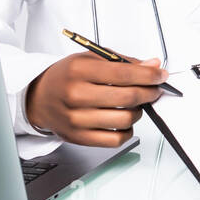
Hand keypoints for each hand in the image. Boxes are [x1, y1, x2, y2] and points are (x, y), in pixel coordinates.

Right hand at [26, 52, 168, 146]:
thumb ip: (123, 62)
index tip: (160, 75)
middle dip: (149, 92)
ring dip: (138, 111)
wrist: (38, 97)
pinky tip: (123, 120)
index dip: (149, 75)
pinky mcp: (79, 137)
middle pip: (128, 97)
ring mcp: (77, 119)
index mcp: (79, 71)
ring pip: (125, 119)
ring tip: (135, 104)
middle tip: (154, 89)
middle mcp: (76, 95)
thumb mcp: (90, 59)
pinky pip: (116, 140)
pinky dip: (127, 130)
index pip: (125, 73)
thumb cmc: (66, 76)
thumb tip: (151, 65)